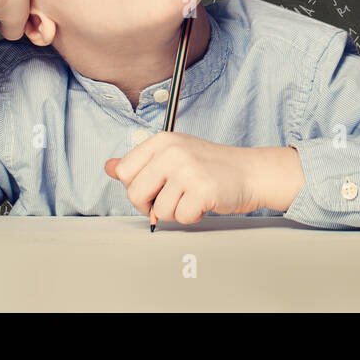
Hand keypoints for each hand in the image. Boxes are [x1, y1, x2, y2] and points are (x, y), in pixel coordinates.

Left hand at [104, 132, 302, 224]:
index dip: (137, 186)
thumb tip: (109, 166)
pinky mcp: (201, 190)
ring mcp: (187, 170)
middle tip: (175, 195)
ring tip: (193, 195)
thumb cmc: (211, 166)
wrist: (250, 172)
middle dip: (152, 204)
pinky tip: (204, 201)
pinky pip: (180, 218)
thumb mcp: (173, 155)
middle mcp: (172, 152)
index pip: (123, 172)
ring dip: (176, 211)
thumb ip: (140, 162)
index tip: (155, 185)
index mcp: (161, 141)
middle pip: (134, 194)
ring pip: (158, 211)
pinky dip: (193, 216)